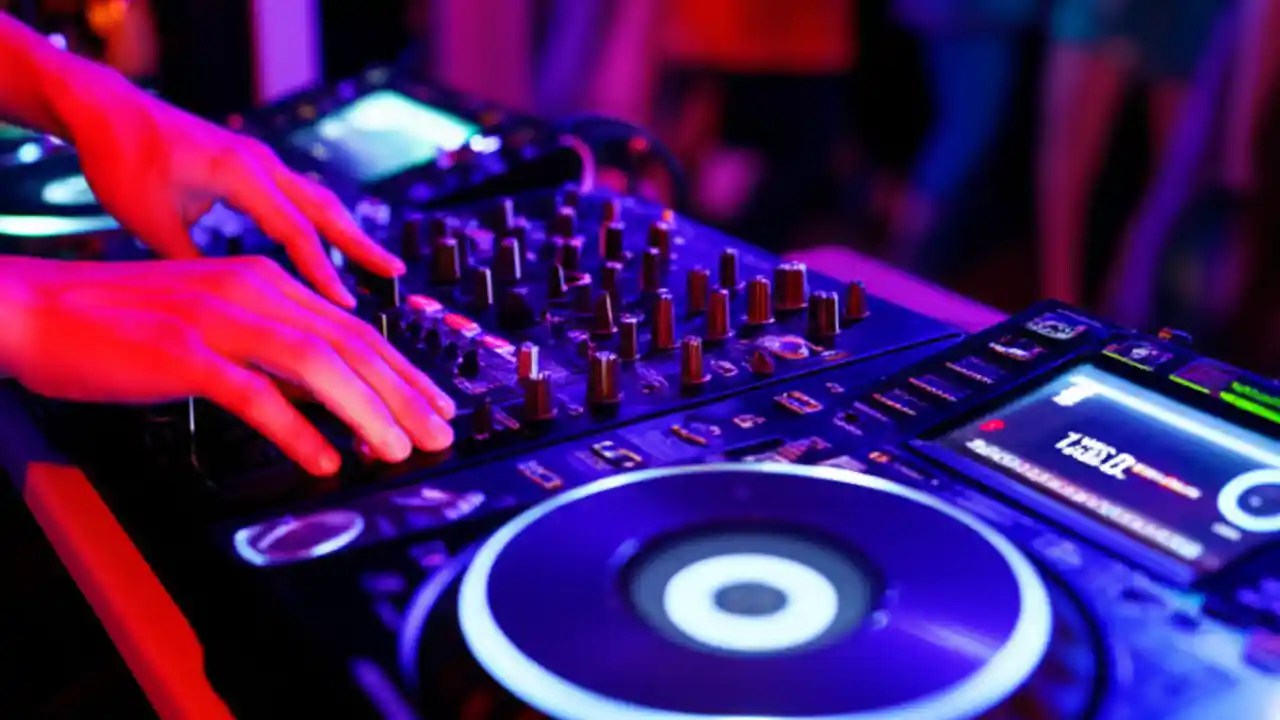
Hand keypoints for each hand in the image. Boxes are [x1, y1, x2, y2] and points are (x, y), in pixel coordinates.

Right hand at [0, 255, 455, 474]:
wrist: (40, 307)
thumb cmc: (127, 322)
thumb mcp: (218, 326)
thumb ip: (275, 351)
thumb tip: (331, 390)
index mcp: (265, 282)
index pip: (354, 330)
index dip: (404, 370)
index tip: (438, 403)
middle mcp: (252, 291)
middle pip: (350, 345)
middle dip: (404, 394)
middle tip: (441, 433)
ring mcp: (219, 321)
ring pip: (316, 364)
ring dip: (366, 411)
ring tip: (400, 449)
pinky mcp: (182, 354)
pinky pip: (253, 394)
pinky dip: (296, 430)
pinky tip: (325, 459)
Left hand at [47, 60, 398, 307]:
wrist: (105, 110)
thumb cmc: (122, 159)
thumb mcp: (152, 222)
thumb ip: (194, 262)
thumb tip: (222, 305)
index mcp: (241, 173)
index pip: (296, 229)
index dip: (322, 271)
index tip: (345, 304)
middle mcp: (260, 162)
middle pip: (326, 209)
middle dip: (362, 245)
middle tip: (395, 274)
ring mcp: (259, 161)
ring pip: (317, 200)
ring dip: (347, 233)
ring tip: (376, 264)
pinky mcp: (251, 164)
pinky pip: (297, 196)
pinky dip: (319, 224)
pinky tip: (327, 245)